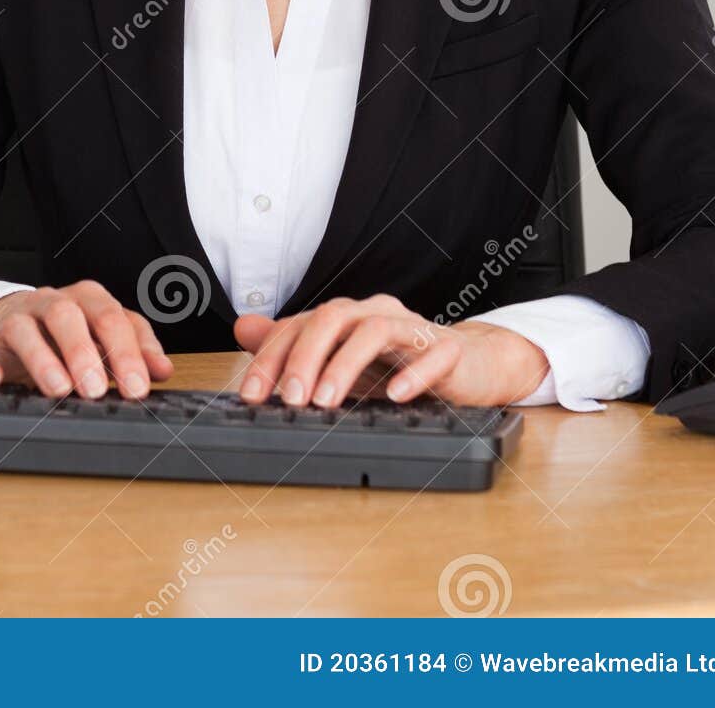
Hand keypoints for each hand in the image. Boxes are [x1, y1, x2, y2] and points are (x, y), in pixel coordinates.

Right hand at [0, 281, 174, 399]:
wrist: (4, 320)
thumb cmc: (61, 334)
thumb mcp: (101, 338)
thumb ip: (133, 349)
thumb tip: (163, 370)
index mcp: (83, 300)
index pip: (110, 317)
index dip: (126, 352)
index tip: (138, 388)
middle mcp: (47, 303)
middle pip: (66, 314)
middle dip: (83, 351)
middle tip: (96, 389)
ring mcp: (9, 318)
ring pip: (21, 328)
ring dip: (40, 358)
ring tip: (58, 389)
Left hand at [233, 294, 549, 408]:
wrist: (472, 362)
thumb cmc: (401, 362)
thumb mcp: (342, 359)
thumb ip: (295, 345)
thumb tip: (242, 328)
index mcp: (347, 316)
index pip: (299, 326)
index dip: (271, 358)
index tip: (252, 395)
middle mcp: (375, 313)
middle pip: (332, 319)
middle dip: (304, 358)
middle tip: (290, 399)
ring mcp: (414, 328)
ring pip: (375, 331)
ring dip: (346, 365)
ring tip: (327, 401)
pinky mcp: (449, 350)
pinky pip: (433, 355)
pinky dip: (413, 374)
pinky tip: (396, 395)